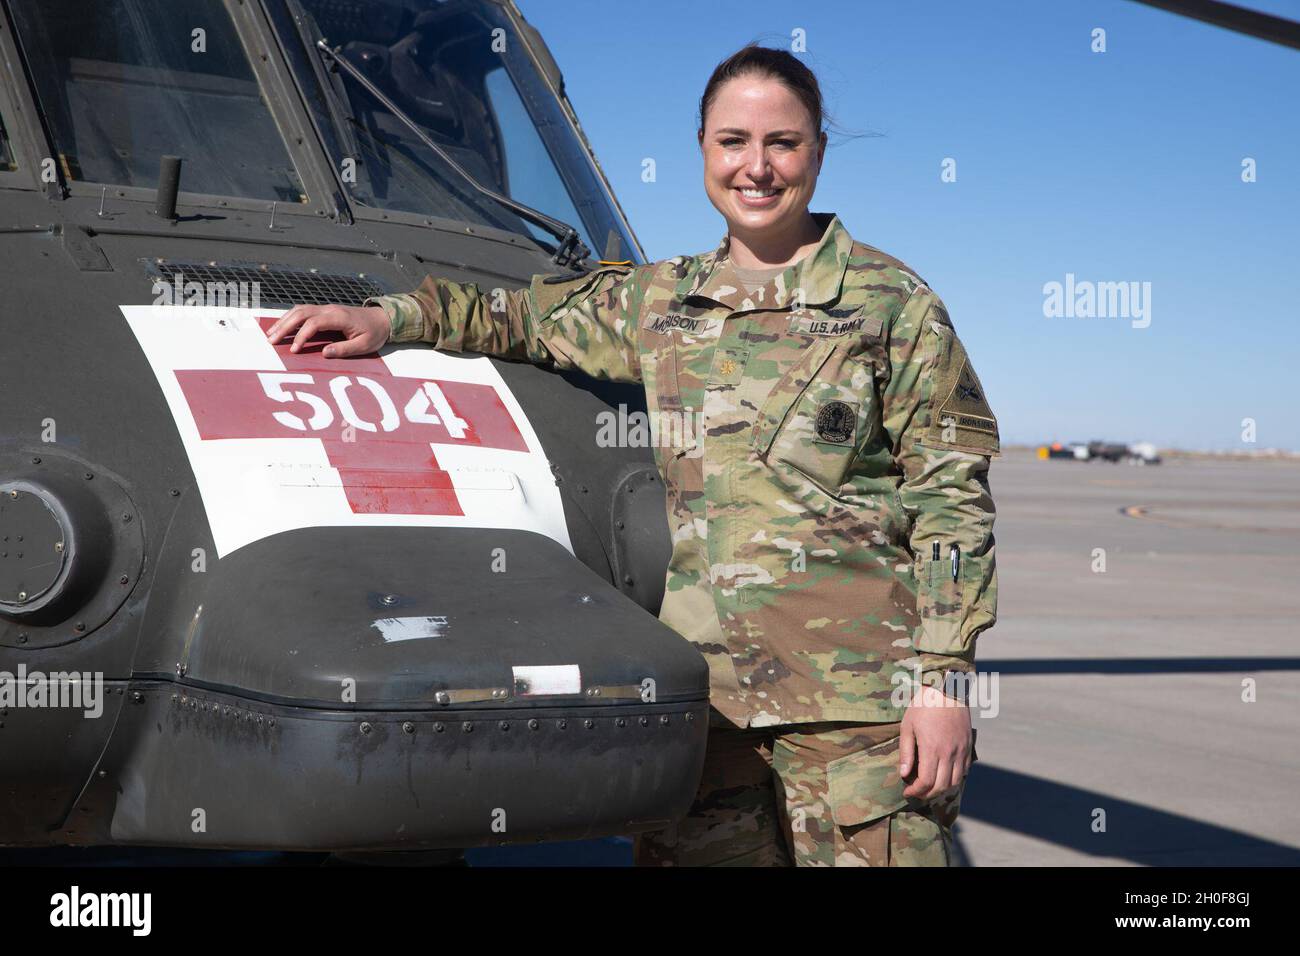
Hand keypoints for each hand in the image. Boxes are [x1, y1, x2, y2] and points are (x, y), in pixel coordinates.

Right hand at [265, 304, 389, 357]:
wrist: (382, 318)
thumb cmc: (374, 333)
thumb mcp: (364, 345)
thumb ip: (344, 349)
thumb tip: (324, 353)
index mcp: (339, 317)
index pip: (314, 324)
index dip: (302, 336)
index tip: (294, 350)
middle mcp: (330, 309)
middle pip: (301, 313)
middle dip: (285, 327)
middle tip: (272, 340)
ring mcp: (326, 308)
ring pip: (300, 310)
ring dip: (284, 321)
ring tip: (271, 334)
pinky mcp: (325, 310)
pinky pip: (304, 310)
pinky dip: (290, 317)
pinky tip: (282, 326)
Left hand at [899, 684, 971, 799]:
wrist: (947, 688)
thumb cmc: (923, 705)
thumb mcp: (907, 726)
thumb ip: (906, 752)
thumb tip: (904, 774)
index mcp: (932, 749)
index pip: (926, 782)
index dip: (916, 792)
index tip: (907, 792)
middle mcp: (949, 753)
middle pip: (941, 786)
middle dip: (927, 794)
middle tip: (916, 792)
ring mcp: (961, 750)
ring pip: (955, 781)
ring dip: (941, 788)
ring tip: (929, 785)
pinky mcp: (968, 746)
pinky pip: (964, 770)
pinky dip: (954, 777)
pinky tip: (942, 773)